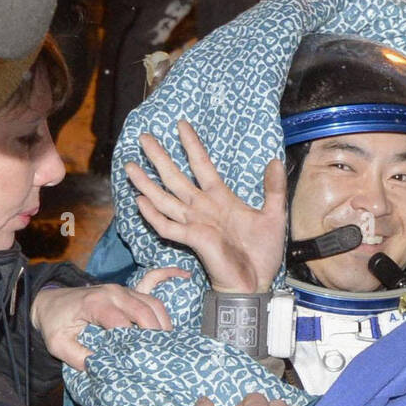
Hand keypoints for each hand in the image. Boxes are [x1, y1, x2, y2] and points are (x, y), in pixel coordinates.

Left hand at [31, 266, 183, 369]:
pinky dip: (170, 276)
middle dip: (154, 336)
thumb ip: (78, 357)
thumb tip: (103, 367)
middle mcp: (113, 293)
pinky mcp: (129, 290)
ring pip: (153, 304)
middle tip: (158, 357)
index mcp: (96, 303)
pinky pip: (153, 281)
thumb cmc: (55, 323)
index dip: (132, 343)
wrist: (50, 302)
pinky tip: (185, 276)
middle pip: (144, 313)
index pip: (122, 324)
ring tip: (166, 346)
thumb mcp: (58, 344)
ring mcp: (123, 290)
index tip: (135, 361)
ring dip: (163, 324)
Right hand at [125, 120, 286, 293]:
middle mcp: (202, 208)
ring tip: (130, 166)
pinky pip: (168, 227)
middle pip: (175, 177)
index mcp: (220, 198)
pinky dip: (154, 215)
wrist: (256, 281)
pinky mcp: (193, 240)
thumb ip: (274, 189)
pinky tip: (140, 200)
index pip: (201, 165)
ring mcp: (195, 223)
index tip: (181, 124)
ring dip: (147, 183)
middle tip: (143, 137)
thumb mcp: (274, 216)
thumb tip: (275, 161)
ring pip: (165, 199)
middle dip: (159, 158)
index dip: (192, 145)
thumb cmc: (262, 253)